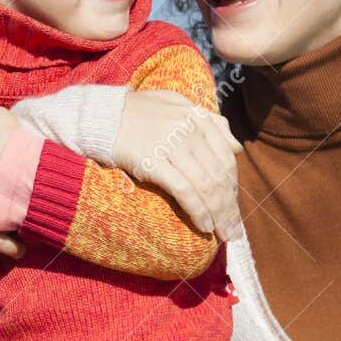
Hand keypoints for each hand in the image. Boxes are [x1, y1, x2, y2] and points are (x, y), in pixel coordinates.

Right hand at [113, 90, 243, 239]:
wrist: (104, 116)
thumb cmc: (141, 112)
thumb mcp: (178, 105)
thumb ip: (209, 122)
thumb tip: (236, 148)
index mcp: (197, 118)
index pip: (226, 158)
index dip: (234, 186)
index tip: (233, 207)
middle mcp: (188, 131)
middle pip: (218, 176)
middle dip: (229, 207)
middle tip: (234, 231)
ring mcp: (171, 146)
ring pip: (205, 185)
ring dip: (218, 214)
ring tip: (224, 234)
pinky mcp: (152, 162)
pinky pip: (183, 190)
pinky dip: (197, 210)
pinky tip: (204, 226)